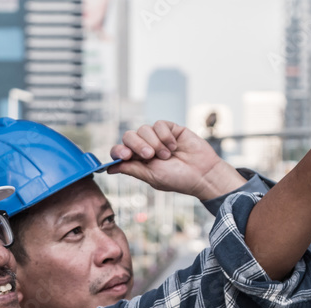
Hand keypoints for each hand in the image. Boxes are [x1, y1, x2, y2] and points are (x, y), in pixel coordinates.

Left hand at [107, 120, 245, 200]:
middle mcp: (146, 147)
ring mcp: (158, 137)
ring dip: (155, 142)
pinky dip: (165, 135)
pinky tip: (174, 146)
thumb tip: (109, 169)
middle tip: (150, 155)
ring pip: (144, 129)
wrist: (202, 173)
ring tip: (167, 155)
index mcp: (138, 161)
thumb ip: (131, 169)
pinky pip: (159, 124)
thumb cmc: (178, 179)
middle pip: (129, 136)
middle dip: (137, 145)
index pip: (120, 150)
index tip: (126, 156)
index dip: (119, 151)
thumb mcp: (151, 176)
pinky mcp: (170, 129)